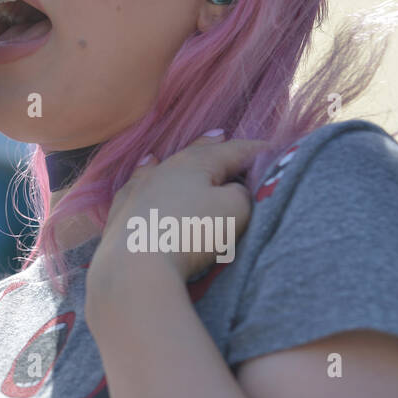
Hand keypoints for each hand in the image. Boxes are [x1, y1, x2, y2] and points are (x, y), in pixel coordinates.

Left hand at [90, 132, 271, 287]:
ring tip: (188, 150)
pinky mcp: (122, 211)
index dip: (256, 150)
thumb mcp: (234, 211)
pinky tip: (146, 167)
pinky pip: (139, 183)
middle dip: (212, 146)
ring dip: (181, 158)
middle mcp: (165, 169)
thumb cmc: (190, 232)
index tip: (274, 149)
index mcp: (195, 163)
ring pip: (166, 165)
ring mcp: (139, 188)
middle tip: (221, 134)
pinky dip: (148, 173)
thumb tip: (234, 191)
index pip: (232, 151)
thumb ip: (242, 194)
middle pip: (195, 153)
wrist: (136, 263)